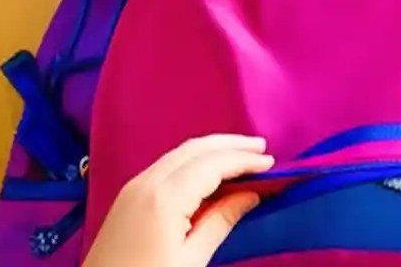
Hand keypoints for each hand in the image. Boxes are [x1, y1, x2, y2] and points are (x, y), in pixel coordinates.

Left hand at [84, 135, 274, 266]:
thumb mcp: (191, 260)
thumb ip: (221, 220)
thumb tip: (250, 194)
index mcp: (165, 196)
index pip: (212, 163)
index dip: (244, 160)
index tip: (272, 164)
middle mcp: (147, 180)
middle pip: (195, 148)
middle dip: (230, 144)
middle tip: (262, 149)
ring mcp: (133, 186)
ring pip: (179, 153)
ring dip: (212, 150)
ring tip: (242, 157)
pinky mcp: (127, 196)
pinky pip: (166, 165)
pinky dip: (193, 161)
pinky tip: (210, 173)